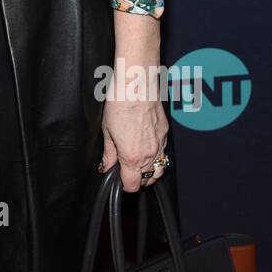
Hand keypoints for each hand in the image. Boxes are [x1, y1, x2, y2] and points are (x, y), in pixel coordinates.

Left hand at [98, 14, 168, 193]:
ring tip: (138, 164)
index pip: (133, 186)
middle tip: (127, 171)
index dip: (125, 186)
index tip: (119, 180)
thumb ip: (108, 153)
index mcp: (132, 157)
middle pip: (149, 180)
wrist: (136, 85)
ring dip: (150, 170)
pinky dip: (157, 154)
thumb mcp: (107, 132)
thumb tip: (106, 166)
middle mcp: (149, 154)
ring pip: (160, 168)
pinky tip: (146, 146)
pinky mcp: (165, 133)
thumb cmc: (119, 104)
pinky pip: (163, 151)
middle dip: (138, 180)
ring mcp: (160, 144)